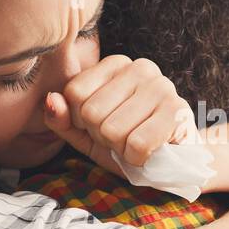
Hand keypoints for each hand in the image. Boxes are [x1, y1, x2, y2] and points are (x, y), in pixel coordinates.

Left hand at [44, 55, 194, 175]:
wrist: (177, 164)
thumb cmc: (128, 143)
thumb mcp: (86, 133)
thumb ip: (62, 118)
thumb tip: (50, 100)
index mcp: (116, 64)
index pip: (74, 93)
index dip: (82, 122)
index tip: (103, 126)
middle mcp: (140, 67)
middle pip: (91, 112)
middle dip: (103, 137)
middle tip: (124, 138)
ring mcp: (162, 87)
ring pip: (113, 130)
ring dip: (121, 149)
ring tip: (137, 144)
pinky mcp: (178, 111)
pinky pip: (137, 144)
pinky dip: (138, 159)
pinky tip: (151, 153)